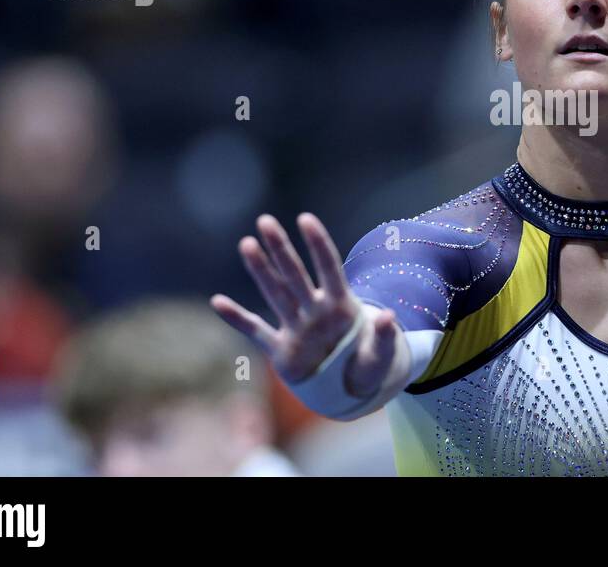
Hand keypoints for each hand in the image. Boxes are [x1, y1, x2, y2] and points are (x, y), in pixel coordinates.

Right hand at [211, 213, 402, 395]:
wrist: (353, 388)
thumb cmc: (370, 365)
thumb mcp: (382, 354)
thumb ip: (384, 337)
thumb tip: (390, 317)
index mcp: (342, 306)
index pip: (329, 268)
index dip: (318, 245)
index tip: (305, 219)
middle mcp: (316, 310)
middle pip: (295, 274)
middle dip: (281, 249)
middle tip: (265, 221)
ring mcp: (297, 328)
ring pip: (276, 294)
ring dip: (261, 270)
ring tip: (247, 244)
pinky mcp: (282, 350)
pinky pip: (256, 331)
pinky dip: (238, 319)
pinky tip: (218, 302)